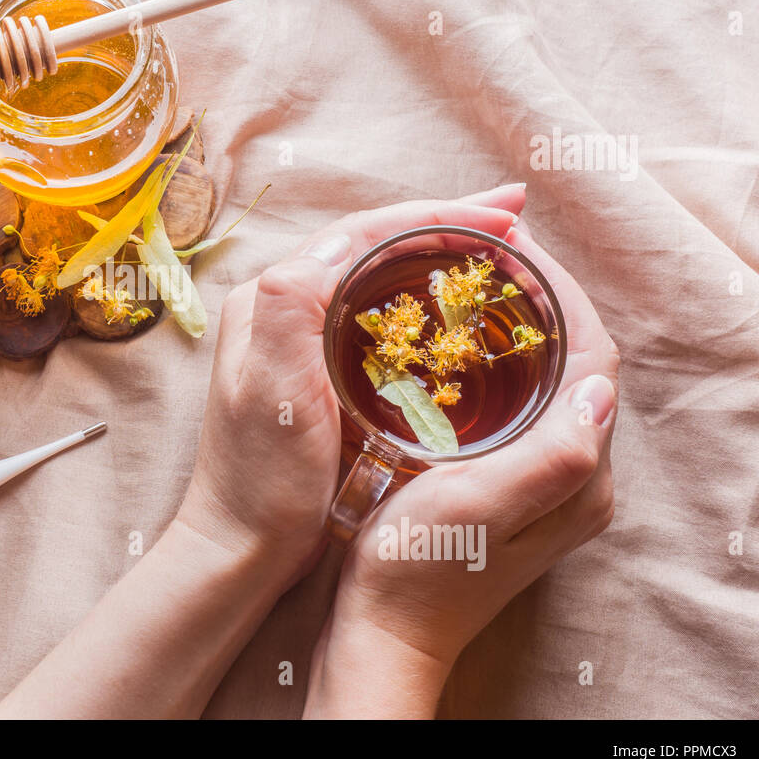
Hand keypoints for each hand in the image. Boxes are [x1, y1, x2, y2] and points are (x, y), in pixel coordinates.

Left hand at [176, 185, 527, 588]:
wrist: (242, 546)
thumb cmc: (260, 478)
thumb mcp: (271, 390)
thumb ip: (290, 307)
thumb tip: (334, 242)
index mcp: (270, 298)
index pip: (364, 232)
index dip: (438, 215)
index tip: (505, 213)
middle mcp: (282, 308)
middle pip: (376, 246)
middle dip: (448, 226)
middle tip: (516, 221)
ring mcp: (300, 341)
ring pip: (382, 279)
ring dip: (440, 260)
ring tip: (501, 257)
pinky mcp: (319, 374)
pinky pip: (382, 320)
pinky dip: (427, 307)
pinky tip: (462, 319)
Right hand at [305, 225, 619, 717]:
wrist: (381, 634)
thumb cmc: (418, 572)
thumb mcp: (478, 509)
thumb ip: (550, 456)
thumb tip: (602, 387)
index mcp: (574, 475)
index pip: (593, 356)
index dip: (562, 293)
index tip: (514, 245)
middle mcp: (571, 476)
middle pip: (577, 361)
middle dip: (543, 298)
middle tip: (490, 251)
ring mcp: (540, 482)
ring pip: (548, 379)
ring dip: (521, 325)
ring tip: (471, 282)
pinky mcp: (508, 486)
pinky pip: (519, 403)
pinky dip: (497, 360)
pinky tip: (453, 345)